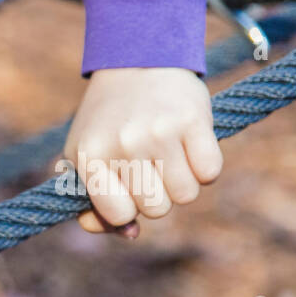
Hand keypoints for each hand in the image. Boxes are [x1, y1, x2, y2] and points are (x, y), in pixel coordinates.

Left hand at [64, 67, 222, 237]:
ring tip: (168, 156)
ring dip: (182, 183)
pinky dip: (205, 167)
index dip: (127, 209)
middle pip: (157, 209)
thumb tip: (130, 234)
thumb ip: (93, 204)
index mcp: (90, 156)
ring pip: (187, 195)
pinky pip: (211, 172)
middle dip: (156, 196)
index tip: (126, 190)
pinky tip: (189, 147)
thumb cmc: (107, 121)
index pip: (118, 214)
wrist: (137, 62)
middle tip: (149, 168)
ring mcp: (159, 132)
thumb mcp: (84, 157)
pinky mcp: (193, 120)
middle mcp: (123, 145)